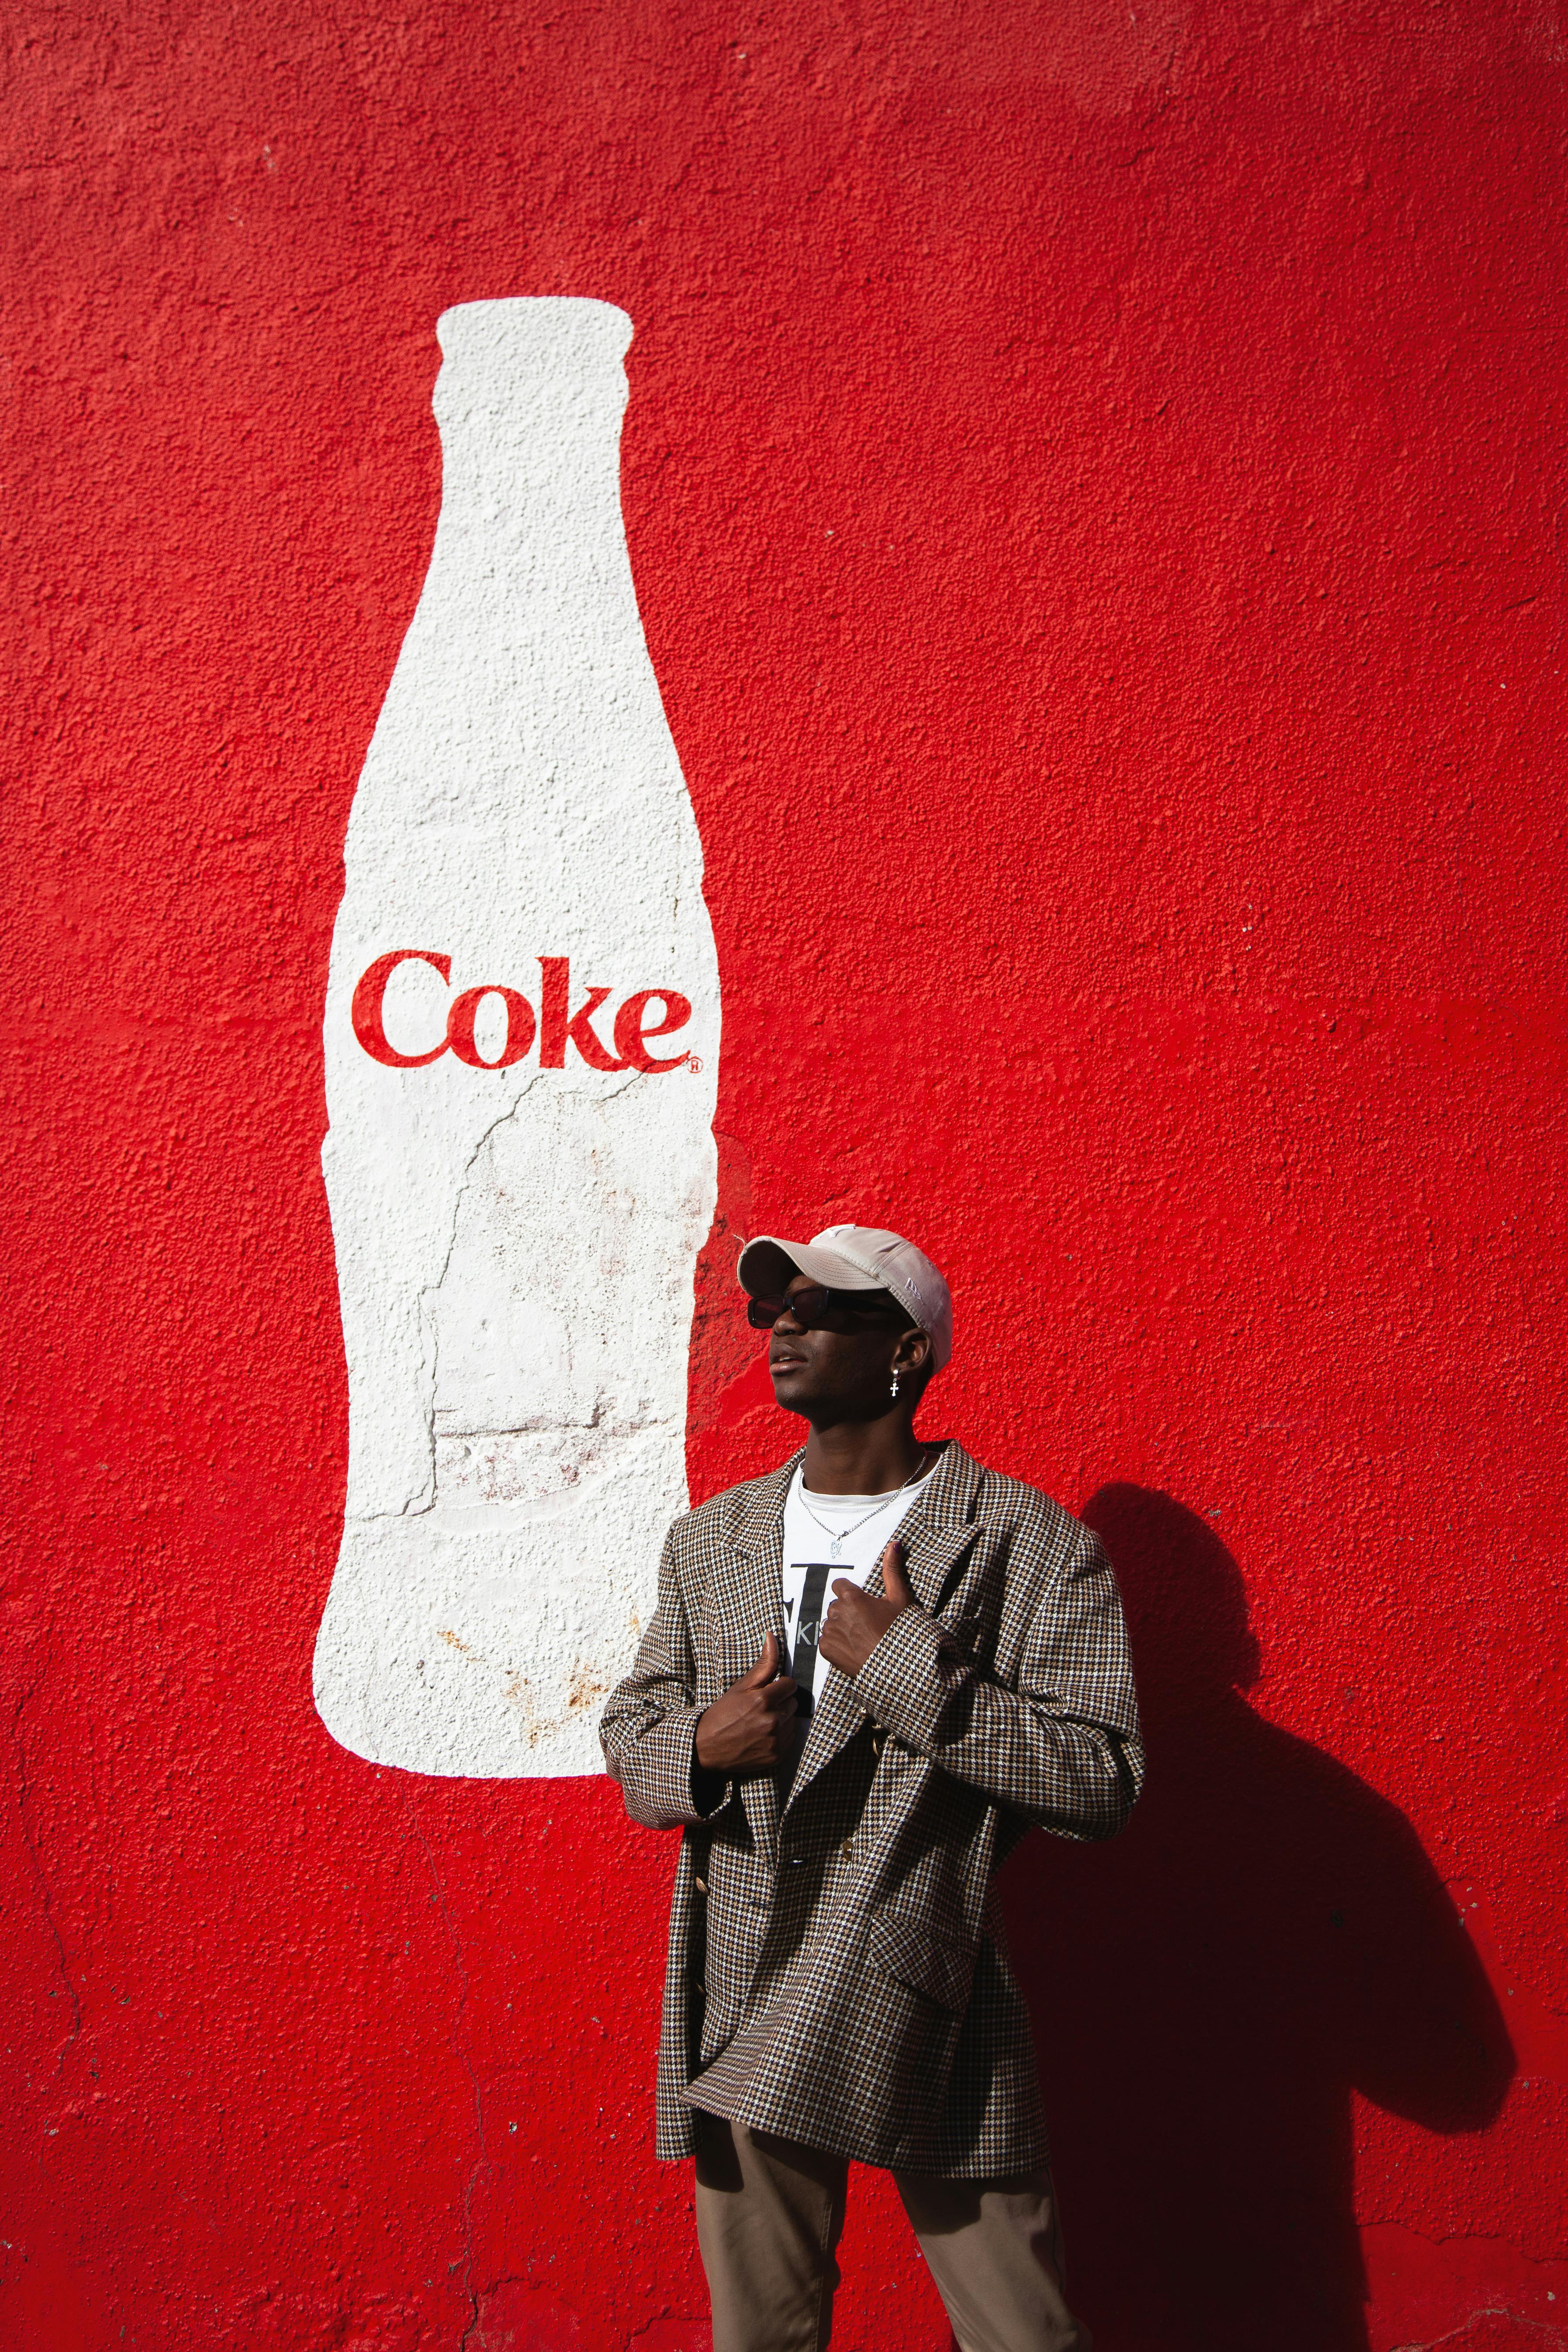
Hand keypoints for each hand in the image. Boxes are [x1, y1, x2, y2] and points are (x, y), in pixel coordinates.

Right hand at [694, 1634, 797, 1773]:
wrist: (706, 1747)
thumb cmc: (723, 1713)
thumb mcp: (741, 1686)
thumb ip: (763, 1663)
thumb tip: (772, 1637)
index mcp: (764, 1700)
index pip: (790, 1685)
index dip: (779, 1687)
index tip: (766, 1693)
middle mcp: (773, 1721)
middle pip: (793, 1703)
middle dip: (780, 1703)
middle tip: (760, 1708)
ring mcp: (775, 1740)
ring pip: (793, 1721)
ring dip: (782, 1720)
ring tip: (760, 1722)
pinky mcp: (777, 1756)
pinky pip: (790, 1739)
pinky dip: (781, 1737)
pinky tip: (764, 1735)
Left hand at [818, 1540, 915, 1676]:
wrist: (897, 1667)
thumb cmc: (901, 1631)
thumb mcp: (900, 1599)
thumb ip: (892, 1569)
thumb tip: (895, 1543)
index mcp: (851, 1597)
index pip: (839, 1585)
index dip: (851, 1593)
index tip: (862, 1604)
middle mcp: (836, 1611)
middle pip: (836, 1605)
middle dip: (848, 1611)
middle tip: (867, 1624)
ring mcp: (829, 1631)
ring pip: (831, 1623)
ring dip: (841, 1627)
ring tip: (862, 1638)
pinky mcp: (825, 1649)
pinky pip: (826, 1640)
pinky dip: (837, 1643)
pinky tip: (853, 1648)